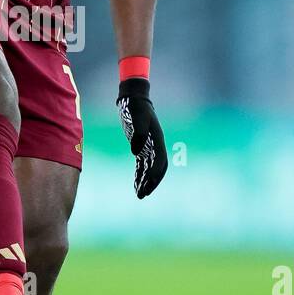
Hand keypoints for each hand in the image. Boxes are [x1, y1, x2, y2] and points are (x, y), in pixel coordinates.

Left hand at [116, 76, 167, 198]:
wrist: (134, 99)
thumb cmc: (136, 107)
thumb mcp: (137, 118)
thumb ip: (139, 134)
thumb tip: (135, 152)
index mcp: (157, 140)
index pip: (159, 161)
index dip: (154, 173)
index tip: (147, 183)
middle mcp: (156, 145)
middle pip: (158, 168)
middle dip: (151, 182)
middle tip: (143, 195)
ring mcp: (149, 147)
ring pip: (150, 169)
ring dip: (145, 181)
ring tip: (139, 194)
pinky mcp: (141, 147)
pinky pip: (142, 165)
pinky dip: (139, 174)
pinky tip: (135, 183)